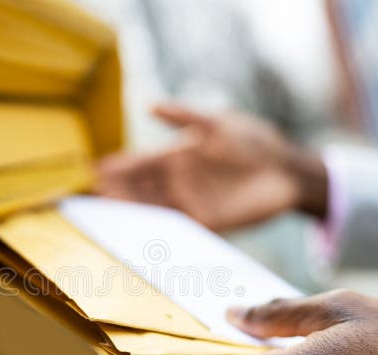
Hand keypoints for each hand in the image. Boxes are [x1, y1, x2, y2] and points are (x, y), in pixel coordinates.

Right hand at [96, 102, 327, 229]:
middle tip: (90, 193)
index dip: (119, 166)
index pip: (141, 162)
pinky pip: (175, 224)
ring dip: (129, 207)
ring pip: (151, 206)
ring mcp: (190, 202)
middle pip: (140, 187)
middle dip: (115, 189)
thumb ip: (185, 117)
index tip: (96, 168)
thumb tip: (150, 105)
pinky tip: (138, 227)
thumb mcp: (217, 122)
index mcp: (178, 156)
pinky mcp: (206, 221)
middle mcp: (179, 181)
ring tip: (105, 207)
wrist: (287, 169)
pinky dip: (156, 226)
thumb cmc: (254, 140)